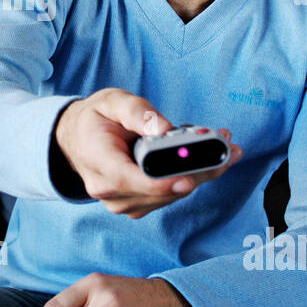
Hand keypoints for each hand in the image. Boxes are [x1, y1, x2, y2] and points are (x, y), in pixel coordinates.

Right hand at [54, 88, 241, 217]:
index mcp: (98, 162)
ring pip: (170, 196)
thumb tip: (164, 128)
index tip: (190, 177)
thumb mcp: (112, 101)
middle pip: (159, 191)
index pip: (130, 180)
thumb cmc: (95, 119)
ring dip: (200, 174)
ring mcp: (123, 202)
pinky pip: (169, 197)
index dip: (162, 183)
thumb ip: (137, 112)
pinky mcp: (137, 205)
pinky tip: (208, 161)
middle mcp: (109, 191)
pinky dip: (190, 179)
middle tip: (228, 149)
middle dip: (197, 171)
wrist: (78, 140)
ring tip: (225, 149)